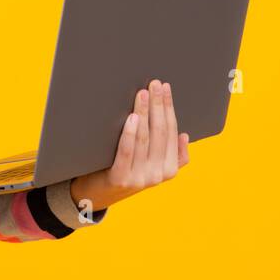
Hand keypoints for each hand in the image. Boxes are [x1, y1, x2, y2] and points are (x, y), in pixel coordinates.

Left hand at [69, 79, 189, 212]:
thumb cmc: (124, 171)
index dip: (169, 108)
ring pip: (145, 138)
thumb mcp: (150, 166)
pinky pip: (127, 151)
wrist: (96, 195)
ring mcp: (140, 178)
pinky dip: (131, 133)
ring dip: (145, 113)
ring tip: (143, 94)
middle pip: (160, 132)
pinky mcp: (121, 179)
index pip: (171, 132)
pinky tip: (133, 117)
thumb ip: (170, 155)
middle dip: (159, 105)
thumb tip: (183, 135)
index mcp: (169, 169)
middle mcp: (157, 175)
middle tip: (155, 84)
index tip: (165, 88)